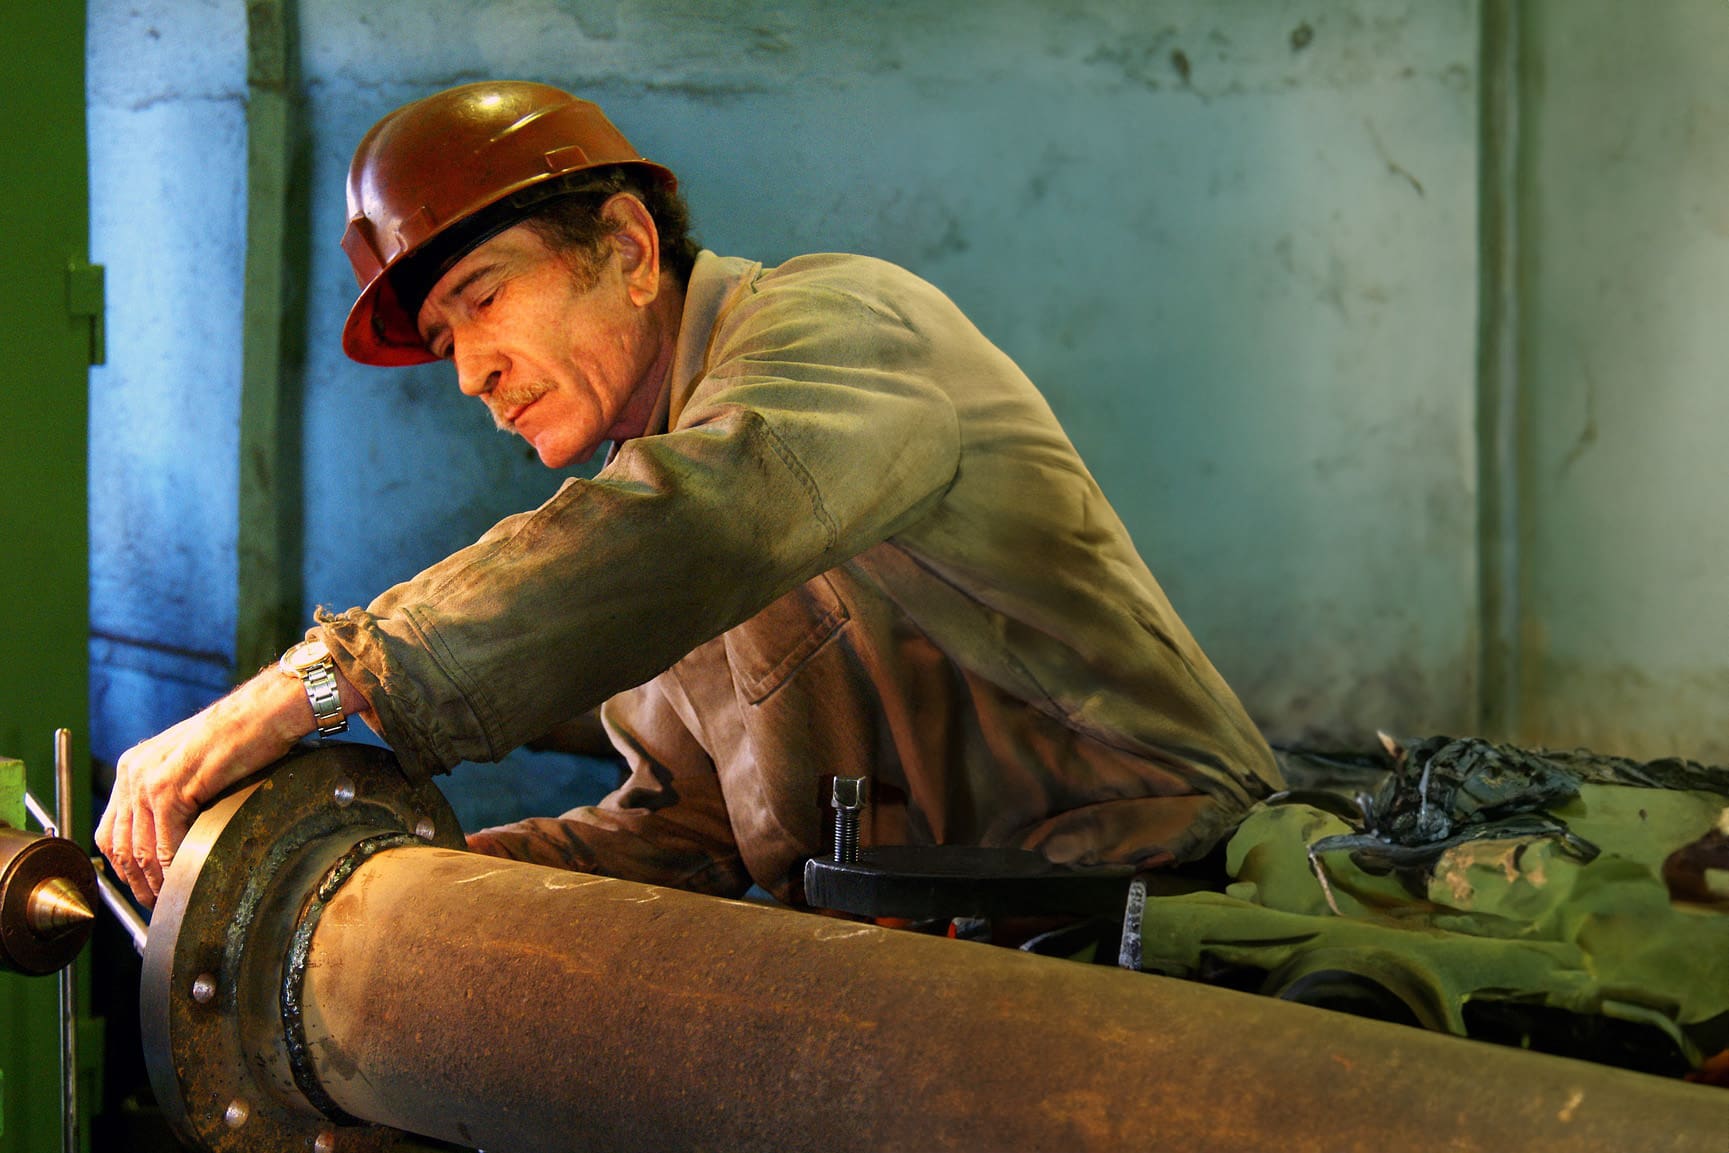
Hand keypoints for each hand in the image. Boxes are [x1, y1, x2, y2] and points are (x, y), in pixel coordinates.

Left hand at [95, 670, 312, 907]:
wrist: (266, 711)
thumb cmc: (242, 735)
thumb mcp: (193, 764)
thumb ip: (173, 794)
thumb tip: (172, 837)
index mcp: (134, 766)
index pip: (112, 830)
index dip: (123, 866)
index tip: (142, 886)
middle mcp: (133, 771)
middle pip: (120, 844)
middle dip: (136, 881)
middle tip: (156, 902)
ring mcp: (148, 780)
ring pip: (140, 849)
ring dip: (155, 881)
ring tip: (171, 897)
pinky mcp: (171, 788)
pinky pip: (165, 843)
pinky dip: (173, 867)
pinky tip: (186, 876)